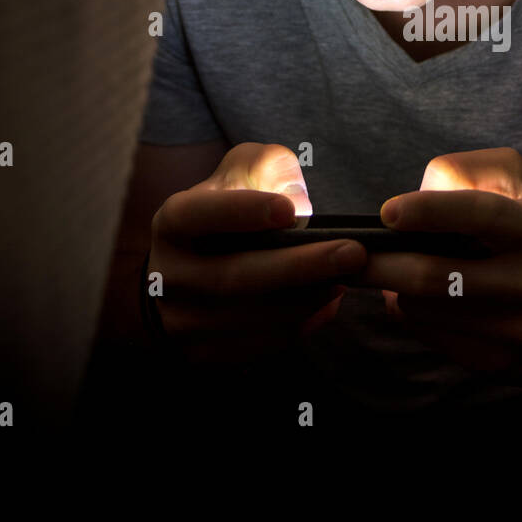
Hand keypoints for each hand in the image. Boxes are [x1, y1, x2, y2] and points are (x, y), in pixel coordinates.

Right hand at [148, 142, 368, 364]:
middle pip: (233, 277)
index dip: (241, 213)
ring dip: (306, 298)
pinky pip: (259, 344)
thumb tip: (296, 205)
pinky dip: (298, 324)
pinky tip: (327, 301)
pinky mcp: (204, 352)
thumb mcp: (243, 173)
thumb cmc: (231, 211)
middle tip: (352, 253)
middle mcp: (168, 275)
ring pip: (250, 317)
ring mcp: (183, 320)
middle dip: (299, 266)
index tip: (289, 211)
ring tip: (345, 276)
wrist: (196, 267)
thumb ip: (266, 168)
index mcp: (172, 224)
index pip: (196, 216)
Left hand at [349, 148, 521, 385]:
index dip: (432, 211)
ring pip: (428, 311)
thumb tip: (416, 195)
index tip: (387, 213)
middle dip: (383, 265)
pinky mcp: (502, 363)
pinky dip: (412, 315)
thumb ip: (467, 173)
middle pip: (439, 277)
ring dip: (393, 289)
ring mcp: (518, 329)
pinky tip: (413, 299)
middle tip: (348, 254)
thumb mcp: (519, 185)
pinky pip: (434, 338)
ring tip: (385, 271)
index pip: (482, 216)